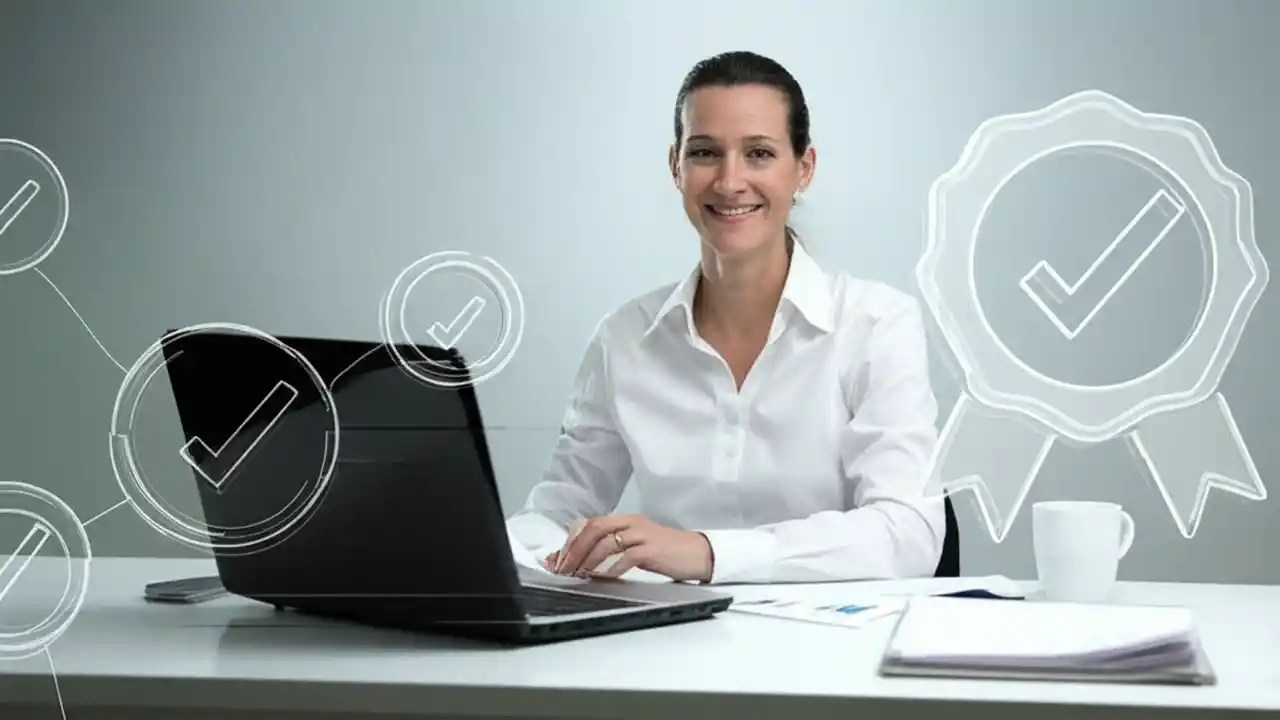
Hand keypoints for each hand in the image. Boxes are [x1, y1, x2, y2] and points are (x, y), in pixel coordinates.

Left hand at [543, 514, 713, 582]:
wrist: (698, 553)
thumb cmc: (667, 552)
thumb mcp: (637, 544)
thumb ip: (613, 548)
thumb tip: (585, 561)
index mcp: (626, 520)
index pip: (591, 523)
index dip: (573, 540)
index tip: (559, 558)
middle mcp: (632, 523)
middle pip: (595, 529)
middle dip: (575, 549)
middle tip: (564, 568)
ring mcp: (642, 535)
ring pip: (607, 541)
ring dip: (588, 560)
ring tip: (578, 574)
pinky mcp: (652, 550)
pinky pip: (626, 556)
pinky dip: (611, 567)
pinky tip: (602, 577)